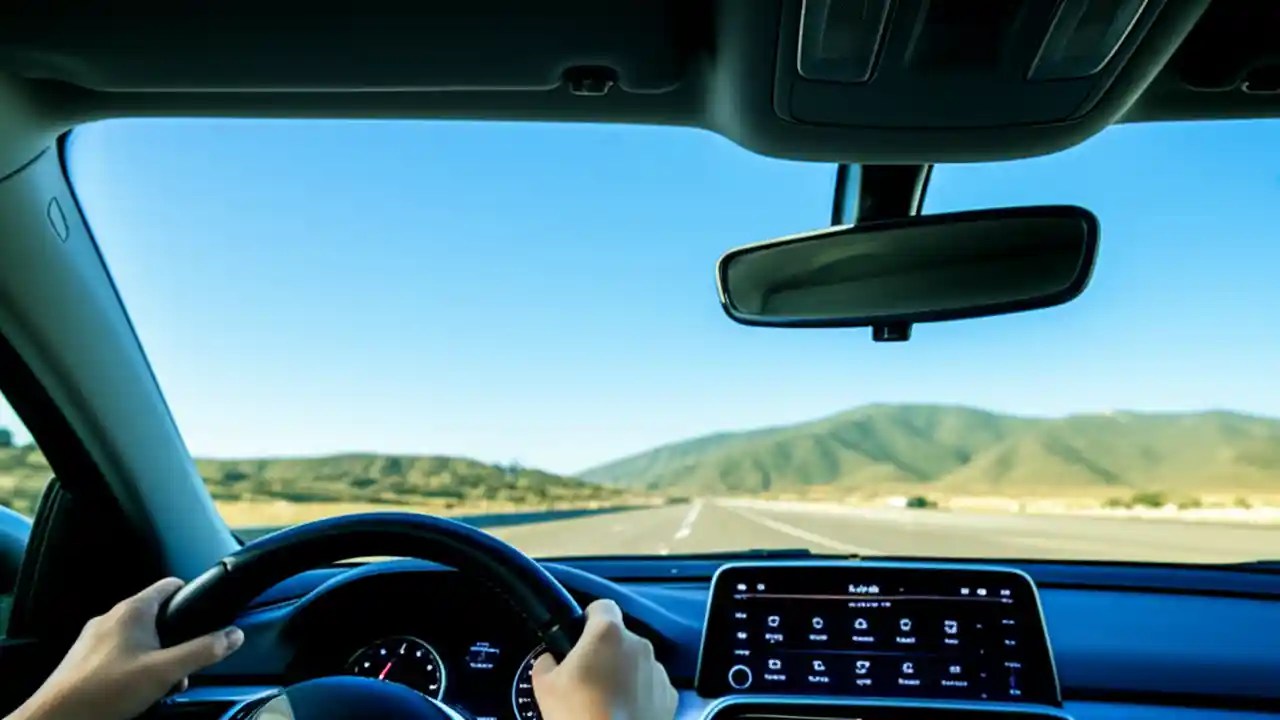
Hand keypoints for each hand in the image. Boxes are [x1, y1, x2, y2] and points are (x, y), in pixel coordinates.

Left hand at [8, 577, 243, 719]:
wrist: (57, 718)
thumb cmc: (108, 689)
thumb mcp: (166, 671)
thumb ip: (203, 651)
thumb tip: (235, 634)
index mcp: (132, 610)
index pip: (170, 585)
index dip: (192, 596)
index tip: (206, 613)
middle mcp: (110, 617)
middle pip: (155, 616)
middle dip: (175, 639)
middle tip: (184, 664)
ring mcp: (93, 638)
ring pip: (136, 638)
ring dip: (154, 656)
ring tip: (161, 683)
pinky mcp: (82, 660)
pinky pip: (117, 654)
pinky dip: (133, 667)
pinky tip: (135, 690)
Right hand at [531, 599, 676, 719]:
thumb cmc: (576, 715)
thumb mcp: (544, 685)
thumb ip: (548, 661)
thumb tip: (553, 659)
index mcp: (608, 633)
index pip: (602, 606)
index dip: (589, 619)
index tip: (579, 639)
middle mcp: (639, 645)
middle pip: (619, 638)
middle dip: (605, 652)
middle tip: (587, 678)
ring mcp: (658, 670)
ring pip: (636, 662)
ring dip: (624, 673)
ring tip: (607, 702)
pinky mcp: (670, 696)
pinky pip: (651, 685)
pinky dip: (640, 694)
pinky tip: (624, 714)